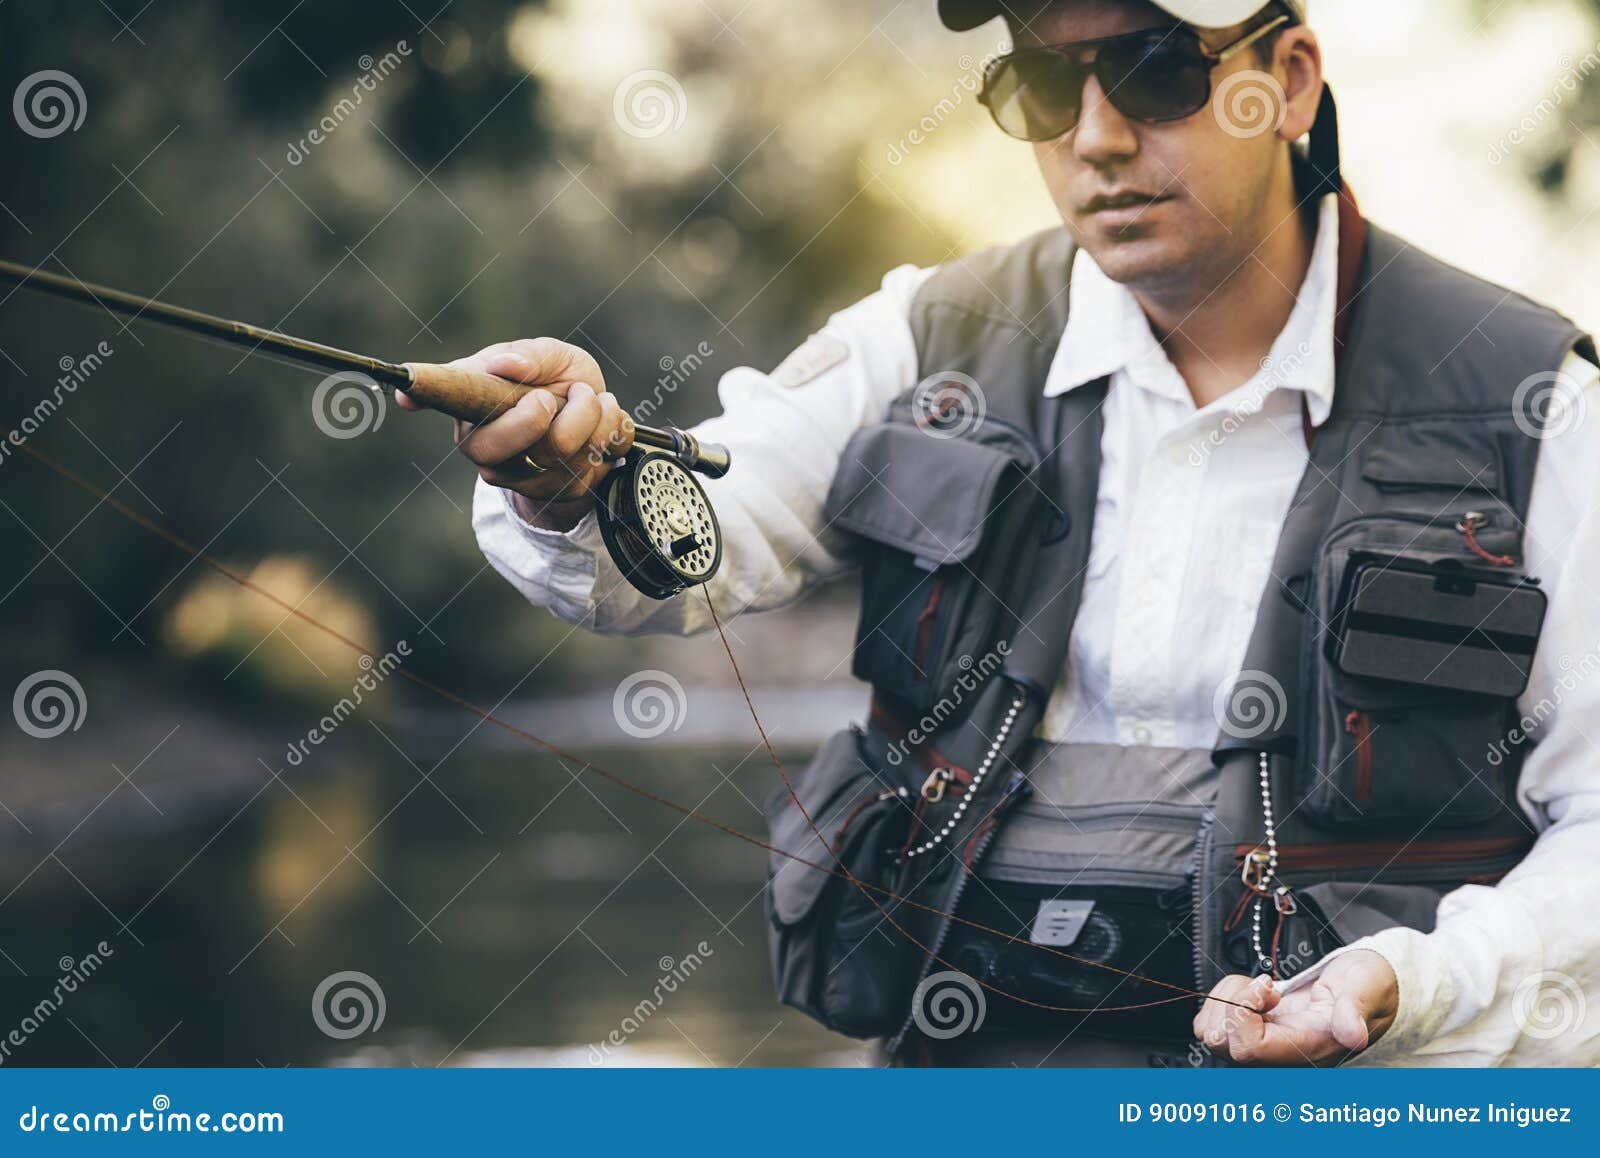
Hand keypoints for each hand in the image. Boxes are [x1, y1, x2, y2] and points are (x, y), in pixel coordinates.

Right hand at [397, 337, 634, 517]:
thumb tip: (505, 366)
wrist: (598, 418)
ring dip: (590, 414)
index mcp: (471, 408)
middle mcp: (485, 449)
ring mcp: (521, 478)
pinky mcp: (560, 494)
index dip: (423, 393)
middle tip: (551, 396)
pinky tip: (601, 427)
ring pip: (561, 452)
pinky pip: (594, 466)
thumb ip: (530, 356)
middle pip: (499, 447)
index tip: (406, 391)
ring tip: (587, 400)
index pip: (439, 399)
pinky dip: (610, 434)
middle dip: (539, 413)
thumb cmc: (558, 380)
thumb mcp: (550, 356)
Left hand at [1192, 949, 1397, 1065]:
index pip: (1247, 1049)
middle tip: (1266, 987)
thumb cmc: (1367, 989)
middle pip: (1220, 1042)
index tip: (1267, 988)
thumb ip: (1355, 1011)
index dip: (1245, 1012)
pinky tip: (1253, 992)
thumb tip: (1353, 1036)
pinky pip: (1211, 1020)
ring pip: (1209, 1032)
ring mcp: (1261, 1045)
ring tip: (1261, 989)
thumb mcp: (1365, 991)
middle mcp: (1278, 1057)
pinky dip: (1223, 997)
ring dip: (1226, 998)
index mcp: (1305, 1054)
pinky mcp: (1249, 1029)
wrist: (1365, 987)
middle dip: (1233, 1003)